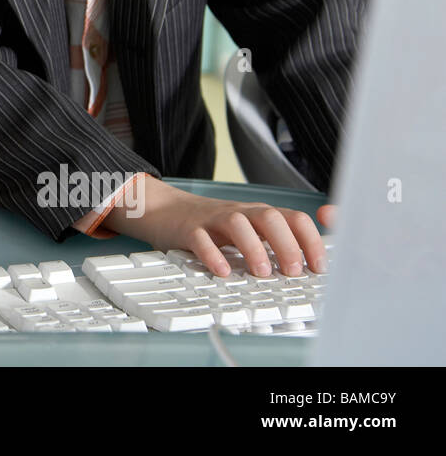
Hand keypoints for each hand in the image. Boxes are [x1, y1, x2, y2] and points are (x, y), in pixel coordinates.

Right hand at [101, 175, 328, 276]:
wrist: (166, 210)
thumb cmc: (213, 227)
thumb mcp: (248, 231)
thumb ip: (273, 246)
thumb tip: (304, 275)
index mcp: (259, 215)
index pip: (295, 219)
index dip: (311, 242)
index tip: (319, 267)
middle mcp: (240, 213)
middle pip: (270, 217)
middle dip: (286, 244)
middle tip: (292, 271)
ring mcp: (213, 219)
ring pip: (238, 223)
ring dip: (254, 248)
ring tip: (260, 273)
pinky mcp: (189, 229)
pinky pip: (201, 239)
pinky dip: (213, 255)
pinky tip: (221, 272)